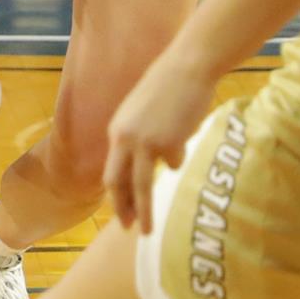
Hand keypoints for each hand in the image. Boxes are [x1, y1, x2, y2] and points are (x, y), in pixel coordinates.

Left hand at [103, 52, 218, 233]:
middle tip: (127, 228)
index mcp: (116, 130)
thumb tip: (155, 168)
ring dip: (143, 211)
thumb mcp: (144, 115)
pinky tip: (184, 132)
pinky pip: (175, 162)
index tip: (120, 212)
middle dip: (120, 208)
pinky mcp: (167, 142)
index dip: (115, 194)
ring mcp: (145, 141)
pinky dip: (180, 155)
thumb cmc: (171, 88)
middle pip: (117, 182)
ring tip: (147, 230)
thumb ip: (141, 140)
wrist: (187, 67)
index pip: (111, 170)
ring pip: (140, 185)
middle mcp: (124, 138)